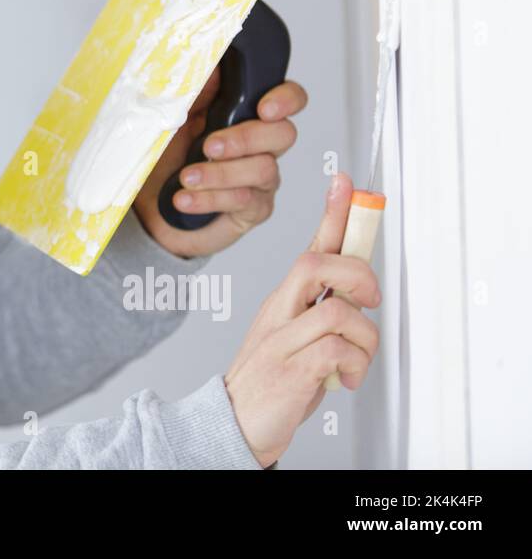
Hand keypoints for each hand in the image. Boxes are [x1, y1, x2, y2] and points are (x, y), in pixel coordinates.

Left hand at [130, 68, 306, 258]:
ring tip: (186, 177)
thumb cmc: (166, 157)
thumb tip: (209, 62)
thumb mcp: (174, 119)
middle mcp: (262, 145)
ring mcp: (261, 179)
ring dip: (221, 173)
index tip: (265, 108)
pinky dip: (210, 199)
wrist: (149, 204)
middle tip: (210, 146)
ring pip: (263, 170)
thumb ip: (195, 92)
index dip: (286, 100)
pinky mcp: (252, 209)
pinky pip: (244, 201)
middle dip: (245, 139)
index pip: (289, 99)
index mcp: (246, 114)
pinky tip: (185, 199)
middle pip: (284, 134)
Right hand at [222, 173, 381, 466]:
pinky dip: (355, 366)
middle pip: (317, 264)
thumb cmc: (274, 379)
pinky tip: (345, 379)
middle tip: (370, 300)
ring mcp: (281, 339)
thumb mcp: (299, 337)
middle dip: (358, 274)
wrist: (233, 421)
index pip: (311, 246)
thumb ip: (323, 310)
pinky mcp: (290, 370)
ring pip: (337, 311)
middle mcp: (280, 312)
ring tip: (356, 360)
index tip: (346, 183)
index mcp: (285, 300)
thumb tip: (361, 292)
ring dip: (364, 339)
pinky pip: (337, 351)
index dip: (331, 213)